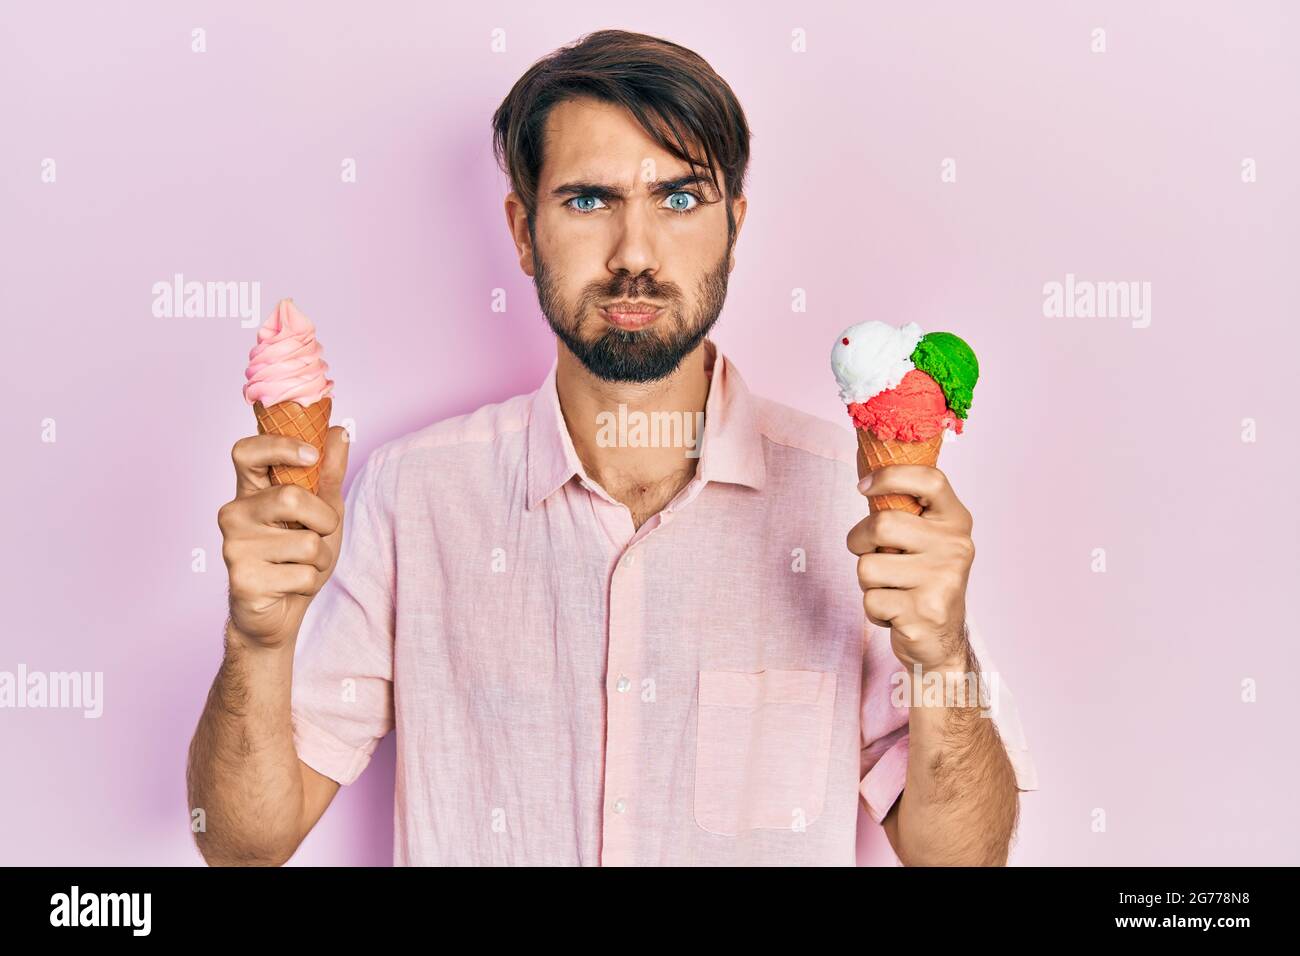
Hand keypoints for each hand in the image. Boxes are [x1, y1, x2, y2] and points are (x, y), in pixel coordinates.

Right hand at [218, 427, 349, 646]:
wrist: (278, 613)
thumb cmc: (297, 556)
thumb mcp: (321, 511)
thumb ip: (328, 473)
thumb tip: (339, 430)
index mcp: (250, 491)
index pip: (246, 452)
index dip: (279, 447)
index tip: (311, 455)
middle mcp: (234, 514)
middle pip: (293, 497)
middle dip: (324, 520)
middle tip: (317, 535)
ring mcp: (234, 547)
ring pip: (306, 542)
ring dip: (320, 558)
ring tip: (301, 565)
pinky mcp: (242, 580)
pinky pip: (302, 574)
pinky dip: (311, 581)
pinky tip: (290, 585)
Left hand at [845, 465, 974, 671]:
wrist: (942, 642)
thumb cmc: (924, 582)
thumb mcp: (927, 541)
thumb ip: (906, 513)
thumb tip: (866, 478)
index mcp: (956, 522)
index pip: (930, 480)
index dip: (891, 476)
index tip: (863, 487)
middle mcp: (955, 547)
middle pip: (881, 524)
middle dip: (858, 541)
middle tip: (869, 553)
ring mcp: (942, 580)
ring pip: (867, 566)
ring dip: (867, 582)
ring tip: (891, 589)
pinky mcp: (923, 612)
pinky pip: (870, 600)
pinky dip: (873, 609)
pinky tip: (896, 613)